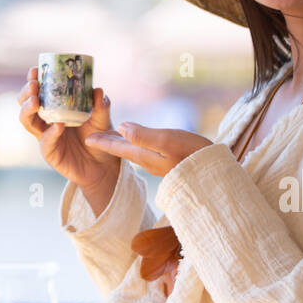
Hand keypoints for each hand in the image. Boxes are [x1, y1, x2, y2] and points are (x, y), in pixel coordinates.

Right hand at [17, 67, 119, 190]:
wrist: (104, 166)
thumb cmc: (99, 138)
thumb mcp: (102, 119)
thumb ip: (101, 106)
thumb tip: (97, 90)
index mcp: (55, 109)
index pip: (38, 92)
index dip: (33, 80)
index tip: (35, 69)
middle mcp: (46, 122)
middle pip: (25, 105)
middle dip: (25, 94)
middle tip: (33, 85)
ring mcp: (46, 137)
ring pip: (27, 122)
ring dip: (28, 110)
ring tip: (36, 101)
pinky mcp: (50, 153)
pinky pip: (45, 143)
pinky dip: (50, 134)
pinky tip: (58, 126)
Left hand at [83, 122, 213, 177]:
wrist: (216, 174)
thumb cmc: (193, 154)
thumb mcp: (167, 141)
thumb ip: (143, 136)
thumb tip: (122, 127)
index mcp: (144, 155)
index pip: (117, 147)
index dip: (102, 141)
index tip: (86, 138)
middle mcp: (149, 161)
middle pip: (123, 150)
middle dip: (108, 142)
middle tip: (92, 136)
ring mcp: (160, 163)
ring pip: (133, 151)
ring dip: (120, 143)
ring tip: (111, 135)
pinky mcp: (170, 162)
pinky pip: (145, 152)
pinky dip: (136, 144)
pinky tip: (139, 141)